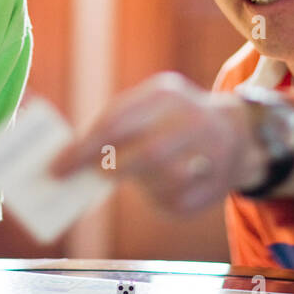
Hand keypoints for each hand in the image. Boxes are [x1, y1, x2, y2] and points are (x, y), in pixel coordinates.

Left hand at [49, 72, 264, 213]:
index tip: (58, 167)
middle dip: (110, 168)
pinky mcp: (218, 183)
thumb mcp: (148, 106)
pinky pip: (177, 199)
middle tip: (86, 178)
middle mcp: (193, 118)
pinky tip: (162, 185)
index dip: (84, 148)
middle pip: (147, 152)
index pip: (117, 121)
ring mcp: (212, 151)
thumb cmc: (171, 121)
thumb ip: (114, 125)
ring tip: (132, 175)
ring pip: (165, 178)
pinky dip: (160, 197)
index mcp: (165, 93)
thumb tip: (70, 156)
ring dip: (140, 181)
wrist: (236, 133)